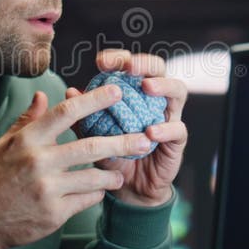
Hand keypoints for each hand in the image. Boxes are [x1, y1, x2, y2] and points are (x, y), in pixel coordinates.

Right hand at [0, 86, 156, 248]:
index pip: (66, 112)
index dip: (94, 100)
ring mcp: (48, 188)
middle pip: (90, 146)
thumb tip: (43, 96)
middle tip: (144, 138)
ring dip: (112, 173)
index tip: (117, 91)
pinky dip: (97, 193)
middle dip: (122, 141)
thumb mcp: (5, 144)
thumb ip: (28, 120)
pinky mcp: (54, 213)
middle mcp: (39, 161)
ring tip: (121, 172)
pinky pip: (87, 199)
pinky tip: (99, 190)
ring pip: (94, 176)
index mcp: (28, 139)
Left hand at [66, 49, 188, 207]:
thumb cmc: (110, 156)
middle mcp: (154, 101)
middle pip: (159, 69)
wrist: (127, 189)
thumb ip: (84, 115)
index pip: (131, 66)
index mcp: (134, 94)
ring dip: (163, 85)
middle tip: (129, 66)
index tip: (101, 61)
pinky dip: (165, 128)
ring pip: (177, 91)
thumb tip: (70, 91)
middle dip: (145, 63)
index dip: (119, 59)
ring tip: (147, 87)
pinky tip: (151, 132)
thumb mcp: (92, 135)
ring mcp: (168, 118)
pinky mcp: (176, 141)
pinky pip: (177, 129)